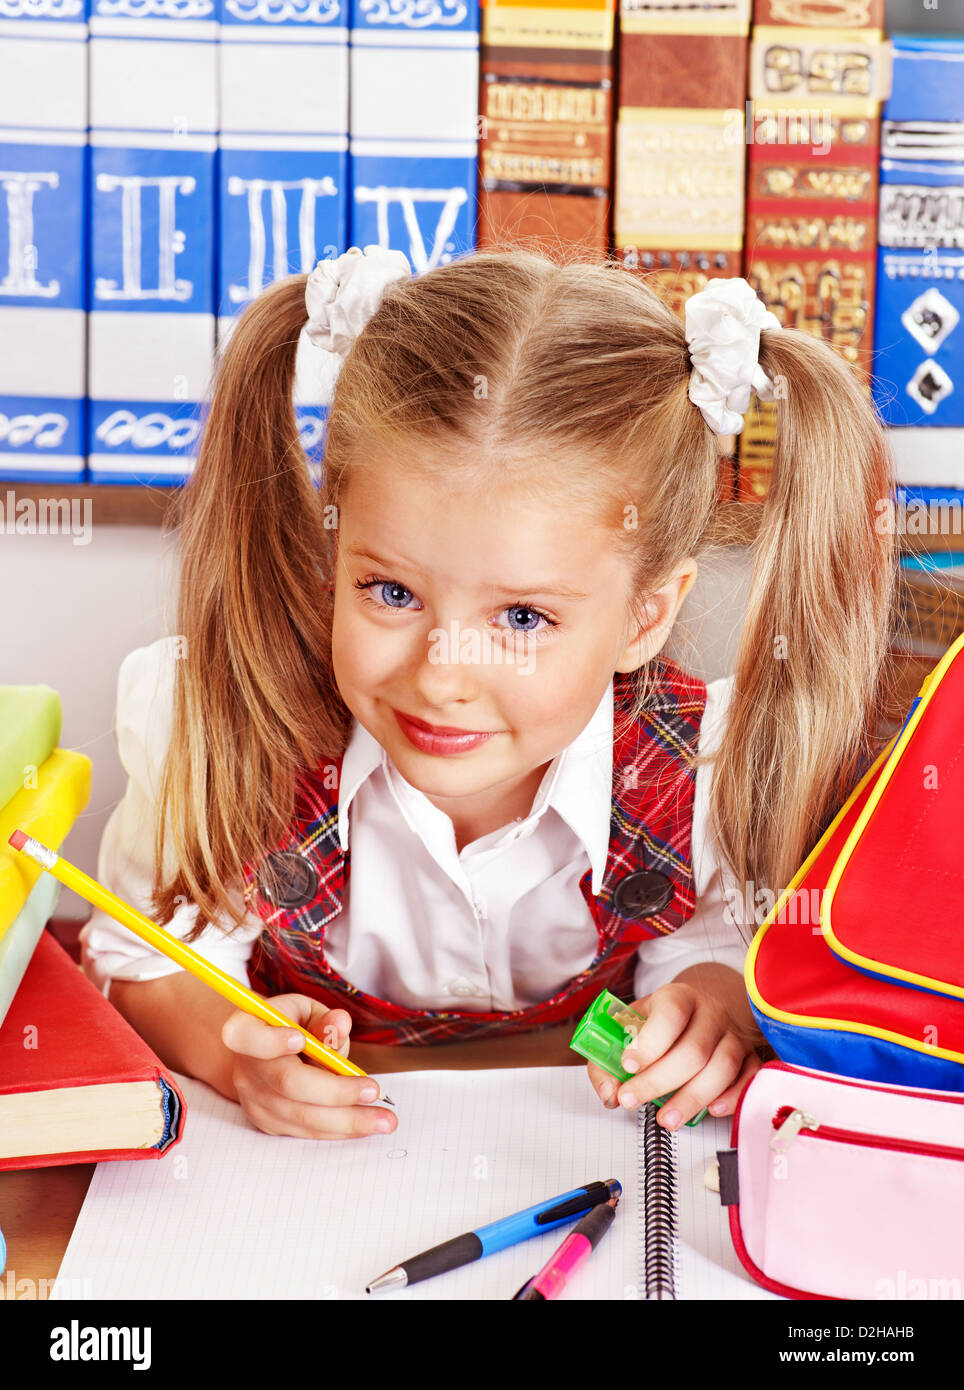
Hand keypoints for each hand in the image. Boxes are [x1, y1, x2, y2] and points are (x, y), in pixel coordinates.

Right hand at [221, 993, 397, 1140]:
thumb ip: (324, 1020)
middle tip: (376, 1092)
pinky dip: (337, 1129)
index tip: (301, 1039)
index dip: (271, 1041)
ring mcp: (253, 1100)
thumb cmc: (291, 1026)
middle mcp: (245, 1068)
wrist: (266, 1054)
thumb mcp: (306, 1012)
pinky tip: (364, 1124)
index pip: (246, 1037)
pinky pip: (305, 1131)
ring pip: (301, 1116)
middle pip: (288, 1083)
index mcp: (246, 1030)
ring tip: (384, 1120)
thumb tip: (340, 1023)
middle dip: (336, 1092)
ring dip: (346, 1121)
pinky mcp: (267, 1123)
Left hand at [586, 981, 762, 1128]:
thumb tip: (610, 1094)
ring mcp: (733, 1035)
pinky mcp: (749, 1056)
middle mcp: (710, 1014)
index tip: (627, 1064)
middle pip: (693, 1050)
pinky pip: (749, 1078)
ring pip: (723, 1067)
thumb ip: (609, 1059)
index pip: (670, 1013)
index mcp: (678, 997)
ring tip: (666, 1120)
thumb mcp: (631, 1025)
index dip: (650, 1042)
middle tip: (632, 1100)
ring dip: (693, 1098)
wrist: (706, 1003)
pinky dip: (733, 1096)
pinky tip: (712, 1110)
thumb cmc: (663, 1021)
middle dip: (659, 1081)